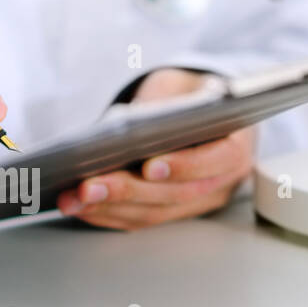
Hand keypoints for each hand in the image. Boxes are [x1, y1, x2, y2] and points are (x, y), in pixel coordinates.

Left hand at [56, 68, 254, 230]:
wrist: (197, 109)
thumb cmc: (188, 95)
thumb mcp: (179, 87)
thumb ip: (163, 104)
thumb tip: (124, 127)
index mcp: (235, 146)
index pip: (215, 162)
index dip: (183, 167)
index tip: (150, 166)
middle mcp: (221, 182)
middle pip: (174, 195)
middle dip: (127, 192)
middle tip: (88, 187)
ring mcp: (196, 202)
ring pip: (152, 213)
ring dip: (108, 208)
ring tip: (72, 199)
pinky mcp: (169, 211)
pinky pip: (138, 219)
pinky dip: (105, 214)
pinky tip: (77, 206)